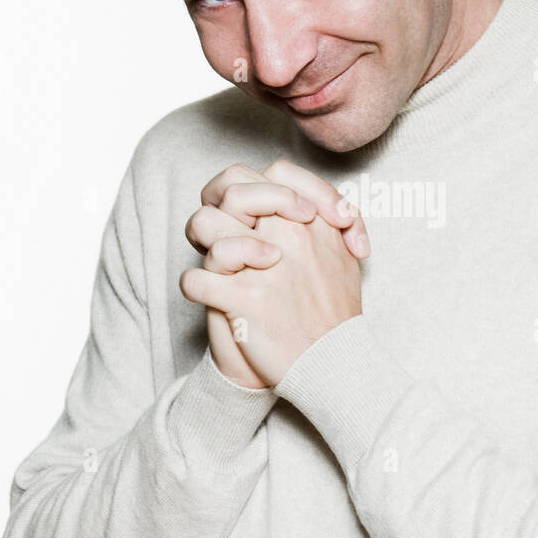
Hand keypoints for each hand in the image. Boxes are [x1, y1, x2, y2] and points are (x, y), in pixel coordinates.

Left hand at [186, 162, 369, 387]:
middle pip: (231, 191)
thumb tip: (305, 202)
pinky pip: (194, 279)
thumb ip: (325, 224)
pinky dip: (195, 287)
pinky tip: (209, 296)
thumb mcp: (344, 258)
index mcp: (314, 222)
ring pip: (203, 224)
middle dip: (218, 206)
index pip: (275, 173)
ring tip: (217, 264)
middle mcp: (289, 235)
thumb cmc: (336, 313)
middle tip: (222, 231)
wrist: (334, 363)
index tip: (256, 213)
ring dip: (204, 244)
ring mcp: (264, 266)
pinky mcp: (243, 300)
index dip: (256, 186)